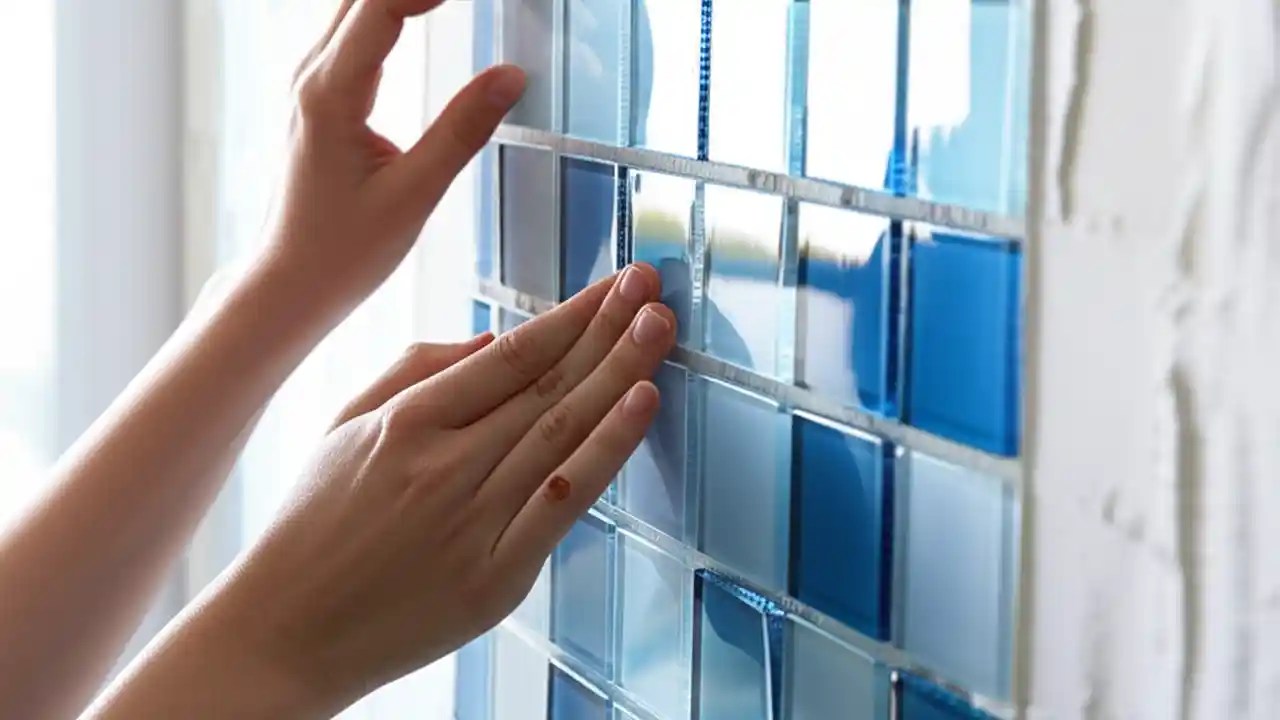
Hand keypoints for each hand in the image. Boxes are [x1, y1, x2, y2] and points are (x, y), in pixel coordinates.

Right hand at [184, 265, 674, 715]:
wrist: (285, 632)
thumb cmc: (313, 526)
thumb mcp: (343, 427)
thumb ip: (415, 372)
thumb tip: (492, 336)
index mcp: (406, 422)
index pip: (511, 354)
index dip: (570, 314)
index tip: (613, 284)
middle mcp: (444, 464)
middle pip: (546, 385)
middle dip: (608, 329)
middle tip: (651, 287)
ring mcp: (474, 521)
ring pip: (563, 433)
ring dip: (620, 374)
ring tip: (659, 328)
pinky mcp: (497, 576)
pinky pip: (564, 503)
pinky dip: (607, 452)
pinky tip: (641, 406)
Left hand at [265, 0, 525, 314]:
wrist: (291, 283)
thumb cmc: (342, 251)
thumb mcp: (414, 194)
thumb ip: (462, 130)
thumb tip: (511, 76)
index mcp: (330, 94)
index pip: (382, 4)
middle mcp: (312, 77)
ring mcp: (311, 85)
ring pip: (355, 6)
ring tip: (451, 1)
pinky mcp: (321, 97)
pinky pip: (354, 31)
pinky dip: (391, 10)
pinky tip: (424, 11)